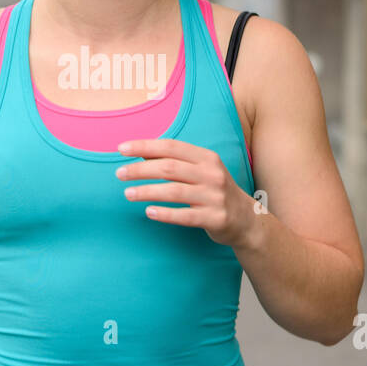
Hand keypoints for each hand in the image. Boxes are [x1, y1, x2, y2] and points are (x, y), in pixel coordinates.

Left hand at [116, 137, 258, 247]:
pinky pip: (185, 216)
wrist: (247, 219)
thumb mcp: (201, 171)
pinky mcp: (215, 218)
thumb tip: (140, 154)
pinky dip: (165, 214)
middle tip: (119, 174)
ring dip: (147, 192)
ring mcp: (215, 197)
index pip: (171, 147)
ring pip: (174, 192)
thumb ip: (175, 162)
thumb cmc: (215, 191)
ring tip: (128, 194)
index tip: (121, 148)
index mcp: (207, 158)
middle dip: (140, 170)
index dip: (145, 146)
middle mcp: (212, 174)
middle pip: (169, 168)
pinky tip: (148, 212)